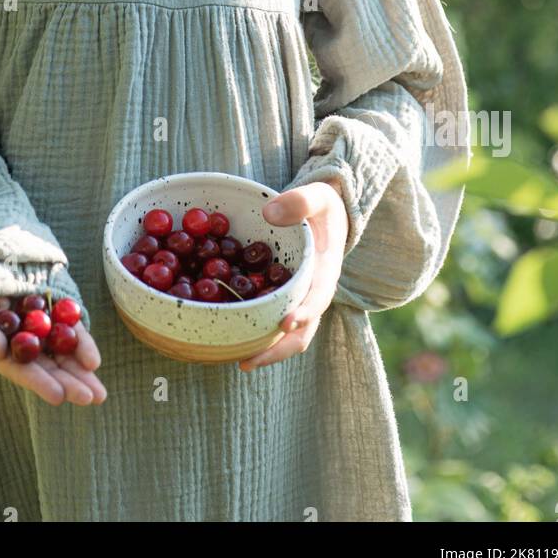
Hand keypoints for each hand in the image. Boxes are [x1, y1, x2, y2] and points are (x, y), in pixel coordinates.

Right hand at [0, 295, 106, 405]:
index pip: (23, 371)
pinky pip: (73, 333)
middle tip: (90, 398)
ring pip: (65, 356)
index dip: (40, 383)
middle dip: (70, 385)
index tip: (58, 396)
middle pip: (50, 369)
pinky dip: (84, 347)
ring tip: (99, 395)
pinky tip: (93, 362)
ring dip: (82, 375)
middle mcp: (27, 347)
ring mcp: (45, 332)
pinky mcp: (59, 316)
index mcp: (5, 352)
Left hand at [237, 180, 348, 371]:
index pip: (318, 297)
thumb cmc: (322, 207)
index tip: (285, 323)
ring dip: (267, 350)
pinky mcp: (282, 299)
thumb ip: (299, 201)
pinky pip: (271, 319)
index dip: (304, 312)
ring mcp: (298, 299)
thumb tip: (269, 213)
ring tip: (239, 361)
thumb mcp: (318, 195)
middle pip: (302, 330)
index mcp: (325, 271)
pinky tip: (231, 339)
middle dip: (278, 348)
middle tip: (249, 361)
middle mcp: (313, 292)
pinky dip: (257, 332)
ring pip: (287, 334)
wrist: (325, 216)